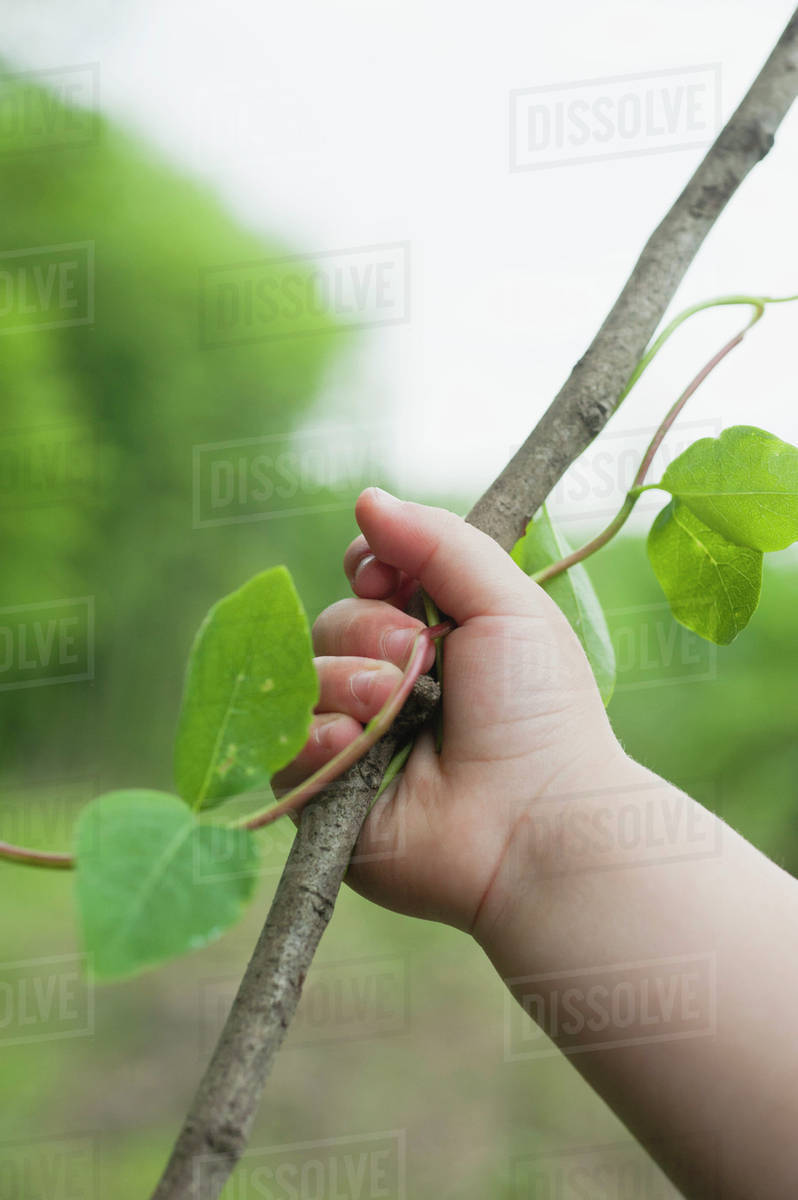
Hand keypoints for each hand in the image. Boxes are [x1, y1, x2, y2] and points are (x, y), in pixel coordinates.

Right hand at [274, 487, 622, 932]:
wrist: (535, 821)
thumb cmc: (537, 710)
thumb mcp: (507, 604)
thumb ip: (438, 542)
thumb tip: (366, 497)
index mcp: (437, 635)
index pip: (368, 579)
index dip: (368, 569)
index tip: (383, 576)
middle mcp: (391, 682)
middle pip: (329, 620)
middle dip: (367, 631)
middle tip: (418, 660)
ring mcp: (356, 738)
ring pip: (301, 677)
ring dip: (345, 681)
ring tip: (395, 709)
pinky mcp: (325, 792)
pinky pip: (281, 744)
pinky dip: (313, 736)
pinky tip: (353, 747)